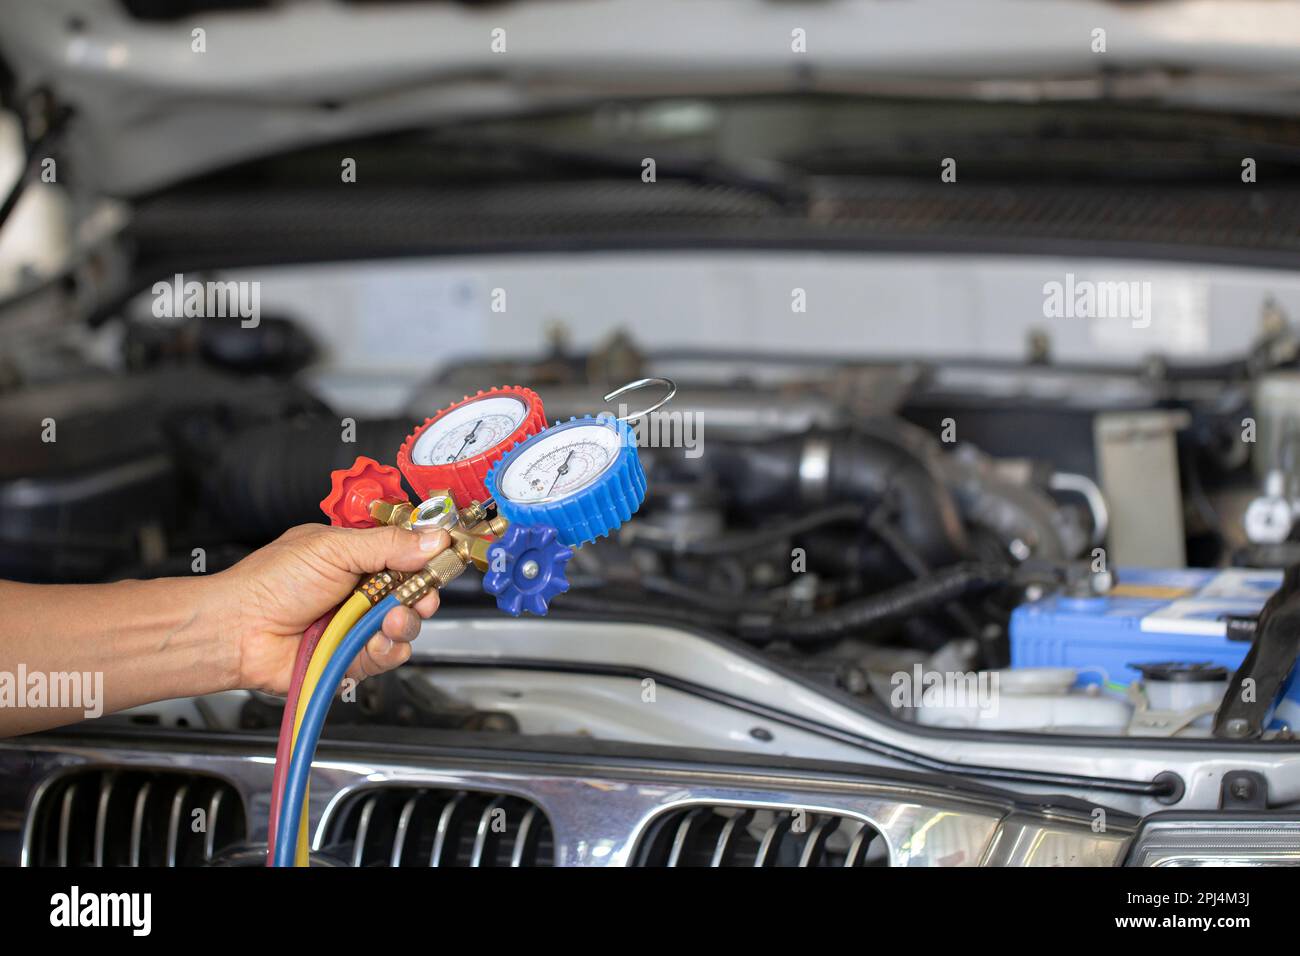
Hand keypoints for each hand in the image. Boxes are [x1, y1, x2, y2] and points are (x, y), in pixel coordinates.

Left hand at [214, 523, 450, 694]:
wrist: (239, 630)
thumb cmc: (270, 582)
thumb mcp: (334, 548)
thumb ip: (388, 545)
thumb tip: (433, 539)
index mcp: (358, 554)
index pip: (409, 552)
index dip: (428, 557)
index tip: (443, 559)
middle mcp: (363, 589)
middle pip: (416, 591)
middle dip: (423, 594)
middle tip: (418, 594)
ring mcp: (360, 623)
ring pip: (408, 626)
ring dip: (405, 623)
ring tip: (388, 620)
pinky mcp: (355, 656)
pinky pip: (389, 655)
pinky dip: (386, 649)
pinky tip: (373, 641)